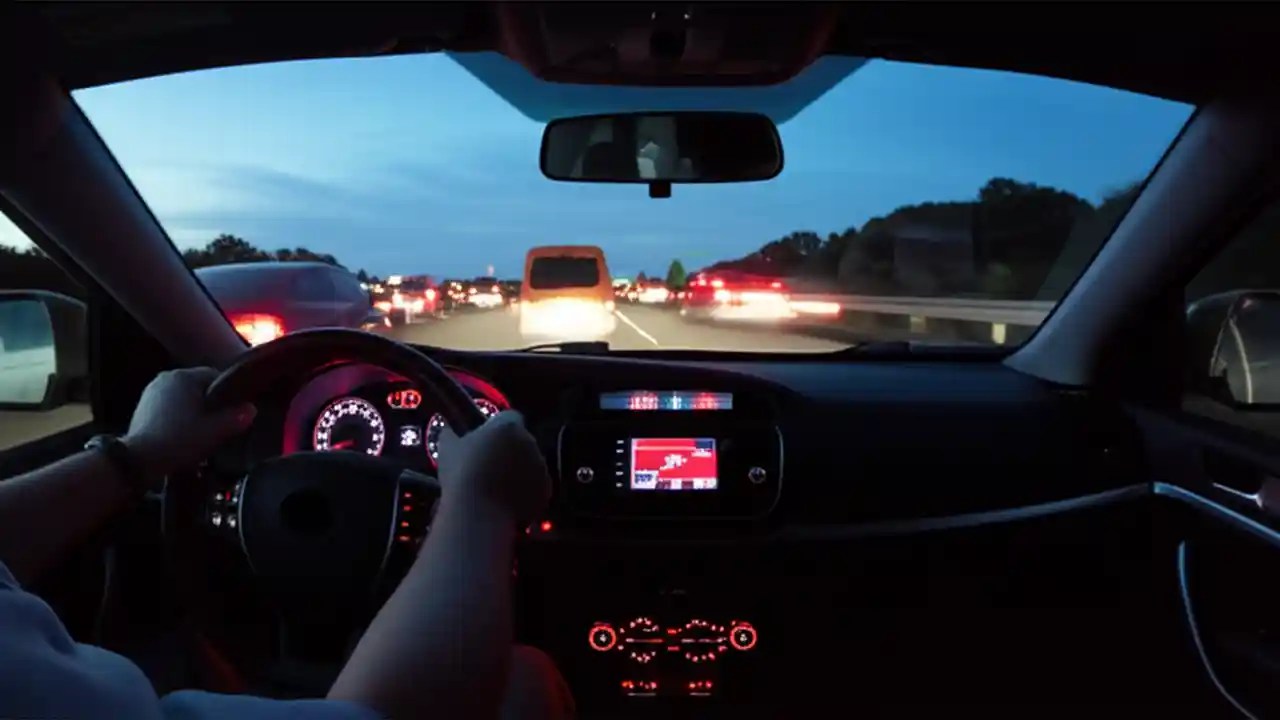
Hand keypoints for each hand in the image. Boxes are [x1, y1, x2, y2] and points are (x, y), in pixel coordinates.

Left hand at [124, 367, 256, 477]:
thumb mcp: (216, 431)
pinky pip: (170, 406)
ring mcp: (152, 391)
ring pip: (184, 397)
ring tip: (202, 431)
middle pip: (200, 386)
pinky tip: (183, 433)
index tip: (236, 413)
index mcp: (185, 376)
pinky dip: (179, 416)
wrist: (139, 460)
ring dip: (194, 410)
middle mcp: (167, 377)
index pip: (217, 376)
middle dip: (211, 403)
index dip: (230, 394)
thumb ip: (238, 417)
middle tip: (220, 424)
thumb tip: (251, 408)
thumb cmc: (180, 440)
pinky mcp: (142, 406)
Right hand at [436, 410, 549, 525]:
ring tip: (499, 488)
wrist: (479, 510)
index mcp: (508, 425)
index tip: (487, 441)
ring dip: (520, 471)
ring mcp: (541, 466)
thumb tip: (445, 427)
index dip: (499, 428)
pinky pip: (537, 487)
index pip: (509, 417)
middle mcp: (530, 441)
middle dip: (511, 451)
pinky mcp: (546, 490)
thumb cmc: (462, 473)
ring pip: (531, 464)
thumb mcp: (448, 449)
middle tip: (491, 466)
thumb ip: (449, 433)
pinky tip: (509, 502)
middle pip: (522, 441)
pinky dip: (527, 492)